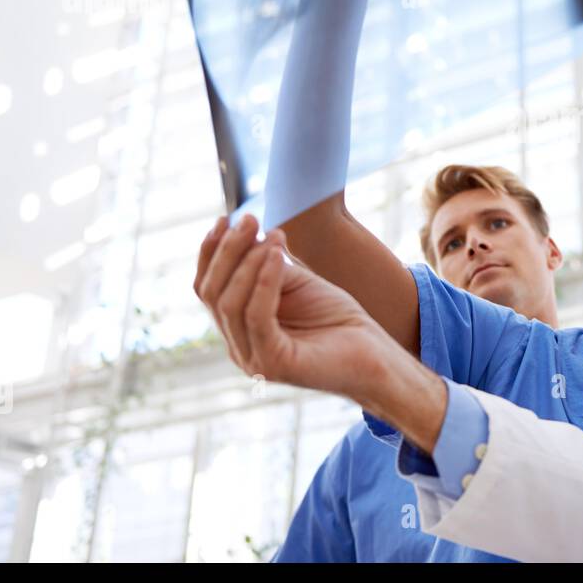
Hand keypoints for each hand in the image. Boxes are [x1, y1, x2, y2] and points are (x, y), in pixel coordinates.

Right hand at [194, 214, 387, 397]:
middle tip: (249, 219)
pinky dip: (263, 282)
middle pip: (212, 293)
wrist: (374, 356)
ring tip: (272, 235)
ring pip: (230, 304)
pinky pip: (257, 317)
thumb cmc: (337, 319)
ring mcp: (253, 360)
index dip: (211, 252)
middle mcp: (238, 347)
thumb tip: (246, 235)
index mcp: (238, 329)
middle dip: (228, 251)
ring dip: (247, 262)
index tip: (225, 218)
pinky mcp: (273, 364)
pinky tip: (274, 256)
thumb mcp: (296, 284)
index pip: (207, 288)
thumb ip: (267, 266)